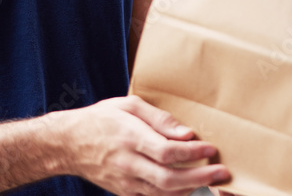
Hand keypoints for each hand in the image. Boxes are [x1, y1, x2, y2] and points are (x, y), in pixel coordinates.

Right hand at [58, 95, 229, 195]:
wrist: (69, 145)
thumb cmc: (102, 119)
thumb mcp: (128, 105)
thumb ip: (159, 118)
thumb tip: (186, 133)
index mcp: (130, 137)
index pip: (166, 151)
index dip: (192, 152)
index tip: (211, 148)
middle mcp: (128, 163)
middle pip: (168, 178)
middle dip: (200, 177)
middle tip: (222, 172)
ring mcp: (126, 182)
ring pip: (163, 193)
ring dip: (191, 189)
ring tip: (214, 183)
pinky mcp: (125, 192)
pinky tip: (191, 189)